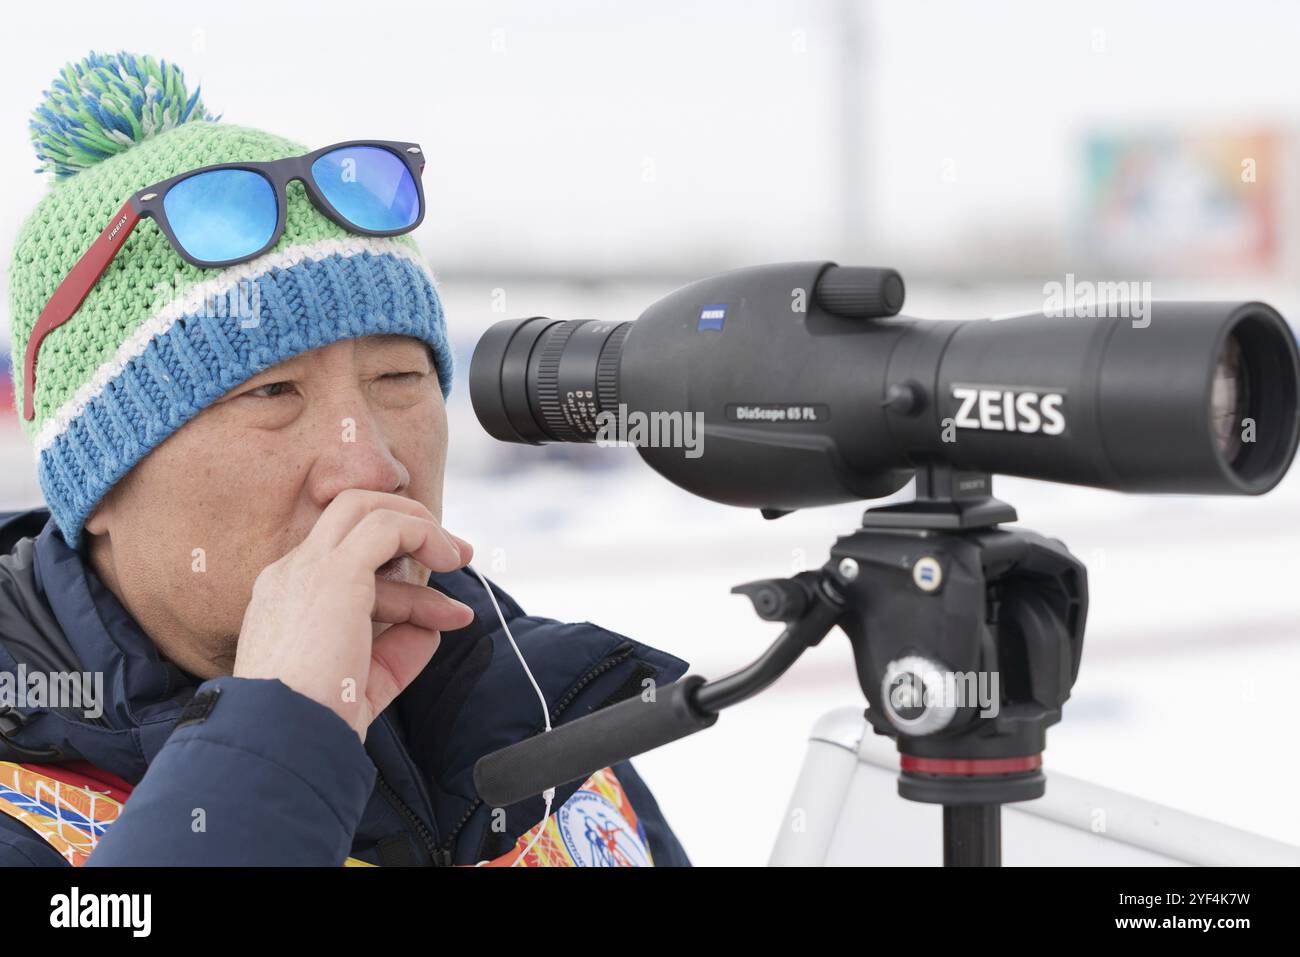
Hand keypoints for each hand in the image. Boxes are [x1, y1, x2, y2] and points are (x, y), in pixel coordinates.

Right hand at [233, 489, 474, 740]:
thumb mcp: (362, 684)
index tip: (445, 612)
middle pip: (348, 515)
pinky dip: (424, 535)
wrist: (284, 741)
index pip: (344, 564)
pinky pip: (387, 528)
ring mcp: (308, 569)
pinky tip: (448, 561)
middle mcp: (291, 575)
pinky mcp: (335, 573)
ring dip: (421, 527)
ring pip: (366, 509)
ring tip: (460, 557)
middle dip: (407, 523)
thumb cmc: (315, 725)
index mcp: (286, 600)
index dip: (400, 582)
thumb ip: (394, 653)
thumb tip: (431, 630)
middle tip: (455, 554)